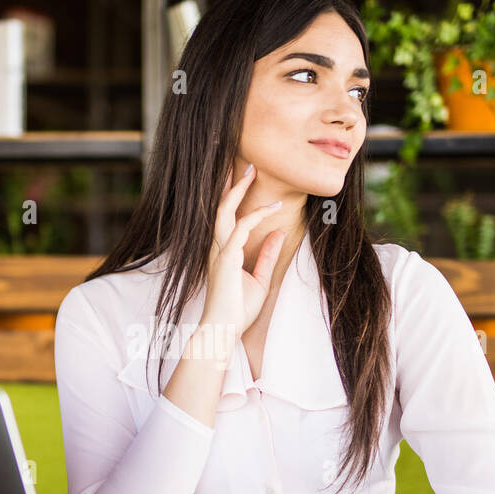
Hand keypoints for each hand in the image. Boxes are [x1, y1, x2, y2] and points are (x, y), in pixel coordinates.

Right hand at [202, 162, 285, 348]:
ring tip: (251, 170)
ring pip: (225, 211)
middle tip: (245, 163)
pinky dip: (256, 215)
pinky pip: (240, 229)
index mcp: (222, 251)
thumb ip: (266, 256)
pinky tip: (273, 206)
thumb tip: (277, 234)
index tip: (248, 179)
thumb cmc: (238, 310)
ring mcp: (219, 251)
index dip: (235, 197)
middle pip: (220, 207)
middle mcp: (217, 247)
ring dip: (238, 189)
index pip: (226, 217)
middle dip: (231, 184)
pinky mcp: (225, 258)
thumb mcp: (259, 280)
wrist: (224, 330)